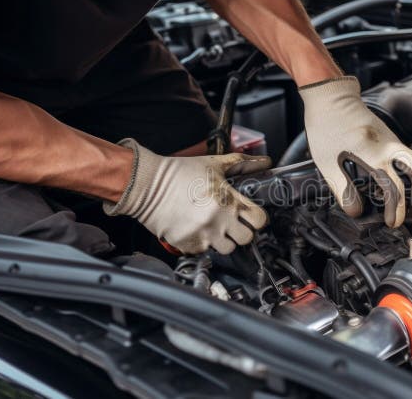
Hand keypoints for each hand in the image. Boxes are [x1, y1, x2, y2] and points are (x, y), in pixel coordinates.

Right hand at [104, 139, 270, 253]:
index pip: (260, 220)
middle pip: (247, 238)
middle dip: (243, 231)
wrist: (147, 185)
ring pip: (228, 249)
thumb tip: (264, 161)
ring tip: (215, 226)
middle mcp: (218, 221)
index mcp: (228, 200)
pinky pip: (206, 251)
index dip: (257, 217)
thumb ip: (243, 164)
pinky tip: (198, 228)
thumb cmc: (178, 174)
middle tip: (234, 222)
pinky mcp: (189, 245)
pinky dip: (204, 242)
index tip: (252, 215)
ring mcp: (204, 235)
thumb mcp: (214, 164)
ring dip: (225, 240)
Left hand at [299, 77, 411, 227]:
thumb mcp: (326, 162)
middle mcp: (388, 147)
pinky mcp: (391, 138)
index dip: (397, 210)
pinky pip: (411, 158)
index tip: (393, 222)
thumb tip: (356, 211)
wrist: (331, 97)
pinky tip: (406, 185)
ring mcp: (393, 141)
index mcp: (372, 155)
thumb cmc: (326, 126)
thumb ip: (342, 189)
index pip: (393, 189)